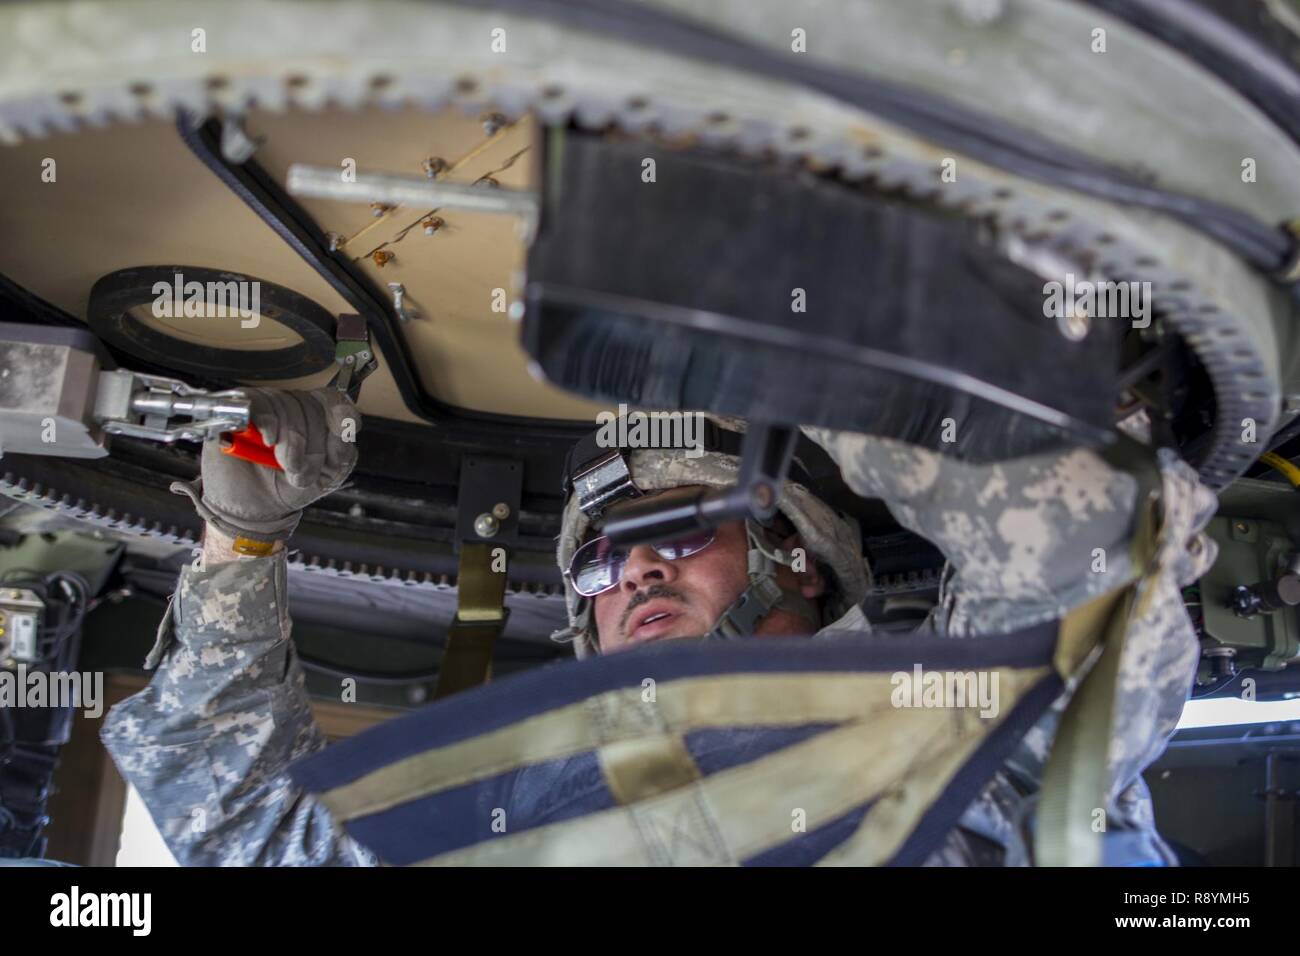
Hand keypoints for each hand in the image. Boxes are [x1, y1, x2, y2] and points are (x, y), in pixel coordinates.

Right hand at [171, 388, 359, 541]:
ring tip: (285, 466)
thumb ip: (342, 450)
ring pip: (288, 407)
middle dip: (312, 446)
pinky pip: (259, 405)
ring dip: (291, 444)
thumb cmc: (288, 487)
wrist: (252, 508)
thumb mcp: (327, 475)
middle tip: (301, 470)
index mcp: (316, 417)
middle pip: (311, 407)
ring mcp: (265, 406)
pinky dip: (269, 423)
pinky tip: (269, 441)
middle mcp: (291, 406)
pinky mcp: (237, 411)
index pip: (332, 399)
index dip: (339, 411)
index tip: (342, 428)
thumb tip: (346, 428)